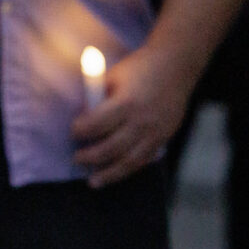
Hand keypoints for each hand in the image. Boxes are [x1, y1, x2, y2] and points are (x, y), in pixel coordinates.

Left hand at [68, 44, 192, 188]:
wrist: (176, 67)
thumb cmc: (140, 68)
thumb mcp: (114, 76)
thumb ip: (99, 96)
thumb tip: (82, 117)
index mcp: (126, 102)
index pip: (97, 124)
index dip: (80, 130)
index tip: (72, 132)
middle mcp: (142, 121)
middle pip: (111, 148)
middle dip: (90, 156)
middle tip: (76, 158)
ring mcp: (155, 133)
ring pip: (129, 162)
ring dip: (109, 174)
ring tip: (93, 181)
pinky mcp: (163, 138)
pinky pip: (143, 160)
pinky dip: (128, 169)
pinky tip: (115, 174)